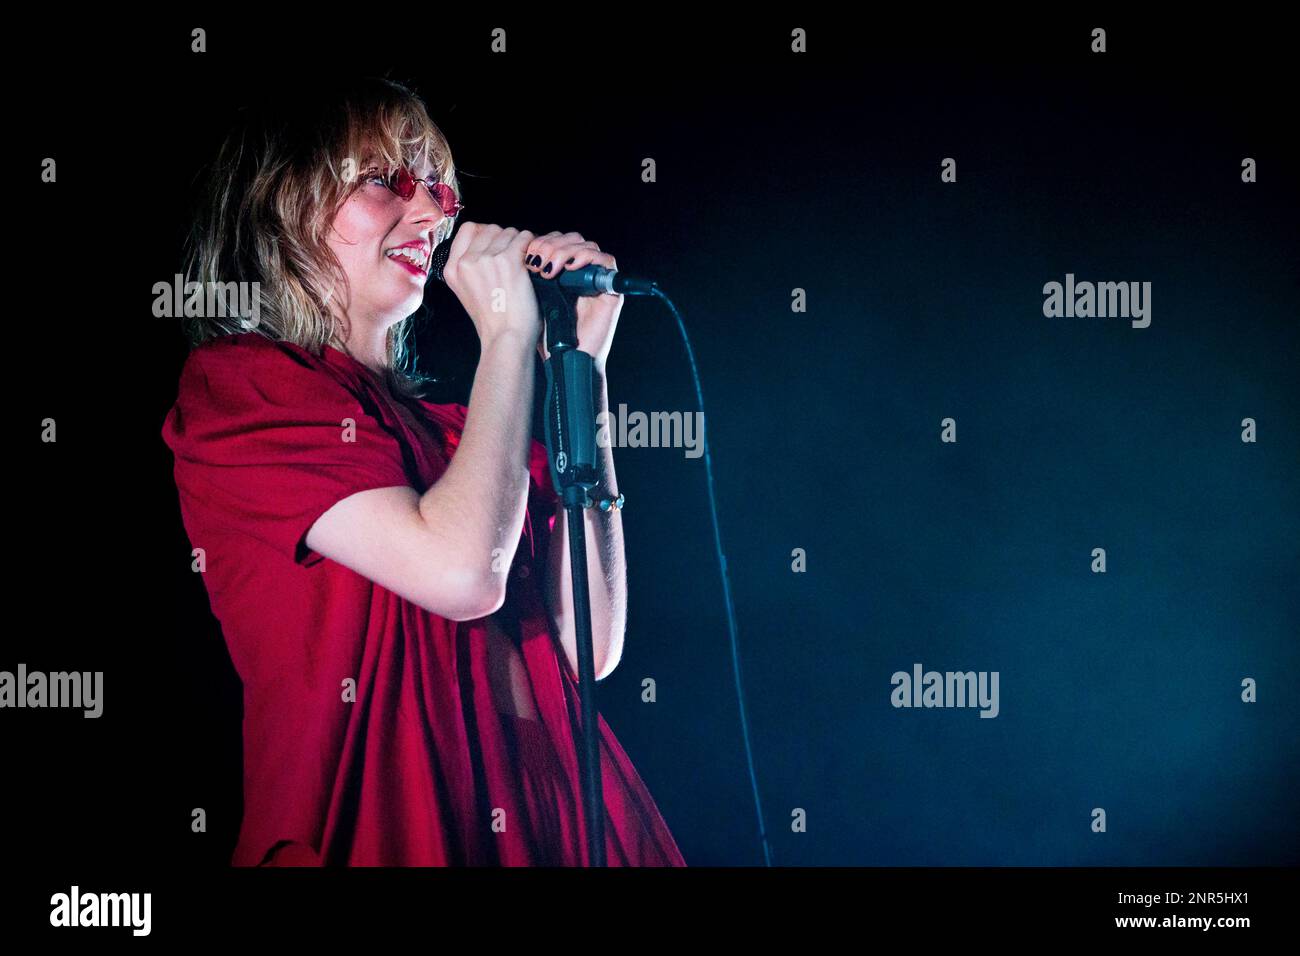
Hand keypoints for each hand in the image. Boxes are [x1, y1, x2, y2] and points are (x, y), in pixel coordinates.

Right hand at [440, 222, 540, 351]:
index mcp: (452, 269)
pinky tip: (532, 259)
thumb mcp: (467, 293)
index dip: (486, 233)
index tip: (497, 244)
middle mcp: (466, 262)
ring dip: (519, 243)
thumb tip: (487, 242)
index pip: (468, 229)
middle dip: (505, 239)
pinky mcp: (508, 260)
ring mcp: (486, 259)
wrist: (506, 339)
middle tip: (514, 257)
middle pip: (490, 228)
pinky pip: (524, 238)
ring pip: (509, 232)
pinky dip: (531, 245)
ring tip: (523, 262)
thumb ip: (470, 268)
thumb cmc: (494, 321)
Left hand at [524, 231, 623, 373]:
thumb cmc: (545, 334)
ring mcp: (596, 280)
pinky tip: (569, 268)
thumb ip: (524, 275)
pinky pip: (606, 260)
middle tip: (537, 261)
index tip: (526, 254)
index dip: (541, 241)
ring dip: (565, 251)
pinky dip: (588, 258)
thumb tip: (509, 249)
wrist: (563, 359)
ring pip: (586, 245)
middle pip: (570, 238)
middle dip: (551, 244)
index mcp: (561, 272)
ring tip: (549, 268)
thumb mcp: (528, 299)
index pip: (555, 240)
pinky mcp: (611, 290)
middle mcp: (580, 273)